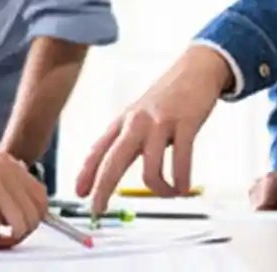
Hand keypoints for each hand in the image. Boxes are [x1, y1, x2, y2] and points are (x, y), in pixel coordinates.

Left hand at [75, 46, 231, 214]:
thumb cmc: (168, 95)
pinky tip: (184, 187)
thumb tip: (113, 167)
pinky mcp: (185, 124)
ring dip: (159, 190)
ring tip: (170, 193)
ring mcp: (160, 123)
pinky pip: (179, 162)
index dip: (86, 172)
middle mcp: (138, 122)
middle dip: (102, 188)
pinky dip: (181, 181)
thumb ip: (128, 138)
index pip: (99, 149)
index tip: (80, 192)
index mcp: (125, 121)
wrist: (196, 68)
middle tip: (98, 208)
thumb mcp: (140, 113)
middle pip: (113, 161)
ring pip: (149, 169)